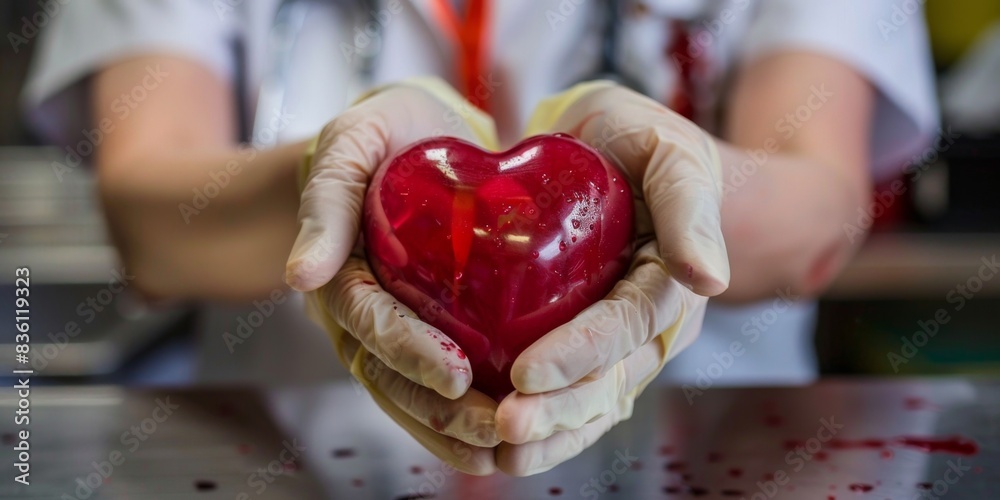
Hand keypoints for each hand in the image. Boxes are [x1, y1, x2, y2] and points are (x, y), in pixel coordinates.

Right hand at [285, 78, 501, 474]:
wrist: (413, 132)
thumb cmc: (381, 134)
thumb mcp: (351, 144)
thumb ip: (325, 200)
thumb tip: (300, 274)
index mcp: (341, 269)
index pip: (369, 321)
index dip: (409, 350)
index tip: (455, 373)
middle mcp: (360, 309)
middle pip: (388, 373)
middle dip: (438, 407)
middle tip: (493, 425)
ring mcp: (391, 325)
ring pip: (409, 393)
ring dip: (451, 427)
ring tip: (500, 448)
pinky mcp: (426, 330)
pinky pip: (433, 385)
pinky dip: (457, 421)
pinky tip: (496, 445)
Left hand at [494, 81, 729, 474]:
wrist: (608, 143)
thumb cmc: (637, 141)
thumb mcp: (667, 152)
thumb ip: (689, 204)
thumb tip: (709, 278)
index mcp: (673, 278)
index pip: (630, 324)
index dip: (583, 352)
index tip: (528, 373)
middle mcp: (653, 320)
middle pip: (613, 377)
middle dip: (562, 408)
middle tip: (508, 426)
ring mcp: (623, 339)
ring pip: (595, 399)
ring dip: (553, 431)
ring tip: (504, 449)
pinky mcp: (591, 344)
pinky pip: (576, 394)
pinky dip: (549, 427)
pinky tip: (508, 448)